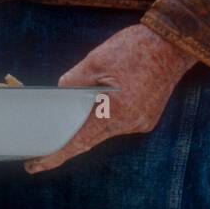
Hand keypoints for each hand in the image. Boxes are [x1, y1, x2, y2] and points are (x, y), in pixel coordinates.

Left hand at [24, 23, 195, 173]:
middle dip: (69, 143)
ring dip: (90, 123)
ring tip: (74, 112)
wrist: (173, 42)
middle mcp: (130, 123)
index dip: (56, 155)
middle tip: (43, 152)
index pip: (79, 141)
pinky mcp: (148, 116)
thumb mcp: (97, 58)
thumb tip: (62, 91)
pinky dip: (108, 115)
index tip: (36, 165)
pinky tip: (102, 102)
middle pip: (92, 138)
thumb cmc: (137, 47)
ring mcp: (142, 122)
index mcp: (116, 112)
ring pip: (106, 128)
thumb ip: (75, 79)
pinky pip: (121, 121)